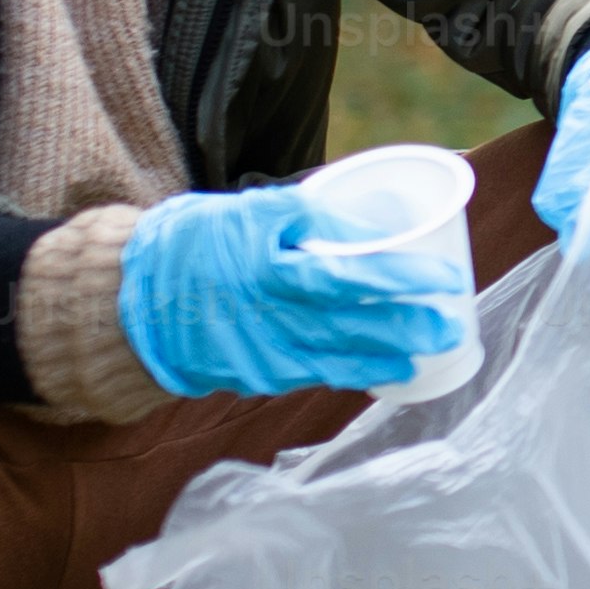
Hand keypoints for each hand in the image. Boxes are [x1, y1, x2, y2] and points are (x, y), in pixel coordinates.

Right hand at [116, 178, 470, 399]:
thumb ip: (317, 218)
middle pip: (350, 325)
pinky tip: (388, 368)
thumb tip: (386, 229)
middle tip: (454, 322)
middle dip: (408, 327)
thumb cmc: (204, 241)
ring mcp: (259, 353)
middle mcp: (264, 316)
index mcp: (264, 266)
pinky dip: (353, 371)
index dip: (398, 279)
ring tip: (434, 350)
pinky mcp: (255, 376)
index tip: (445, 276)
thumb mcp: (257, 211)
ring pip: (337, 359)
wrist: (134, 299)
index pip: (345, 275)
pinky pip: (313, 374)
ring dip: (390, 355)